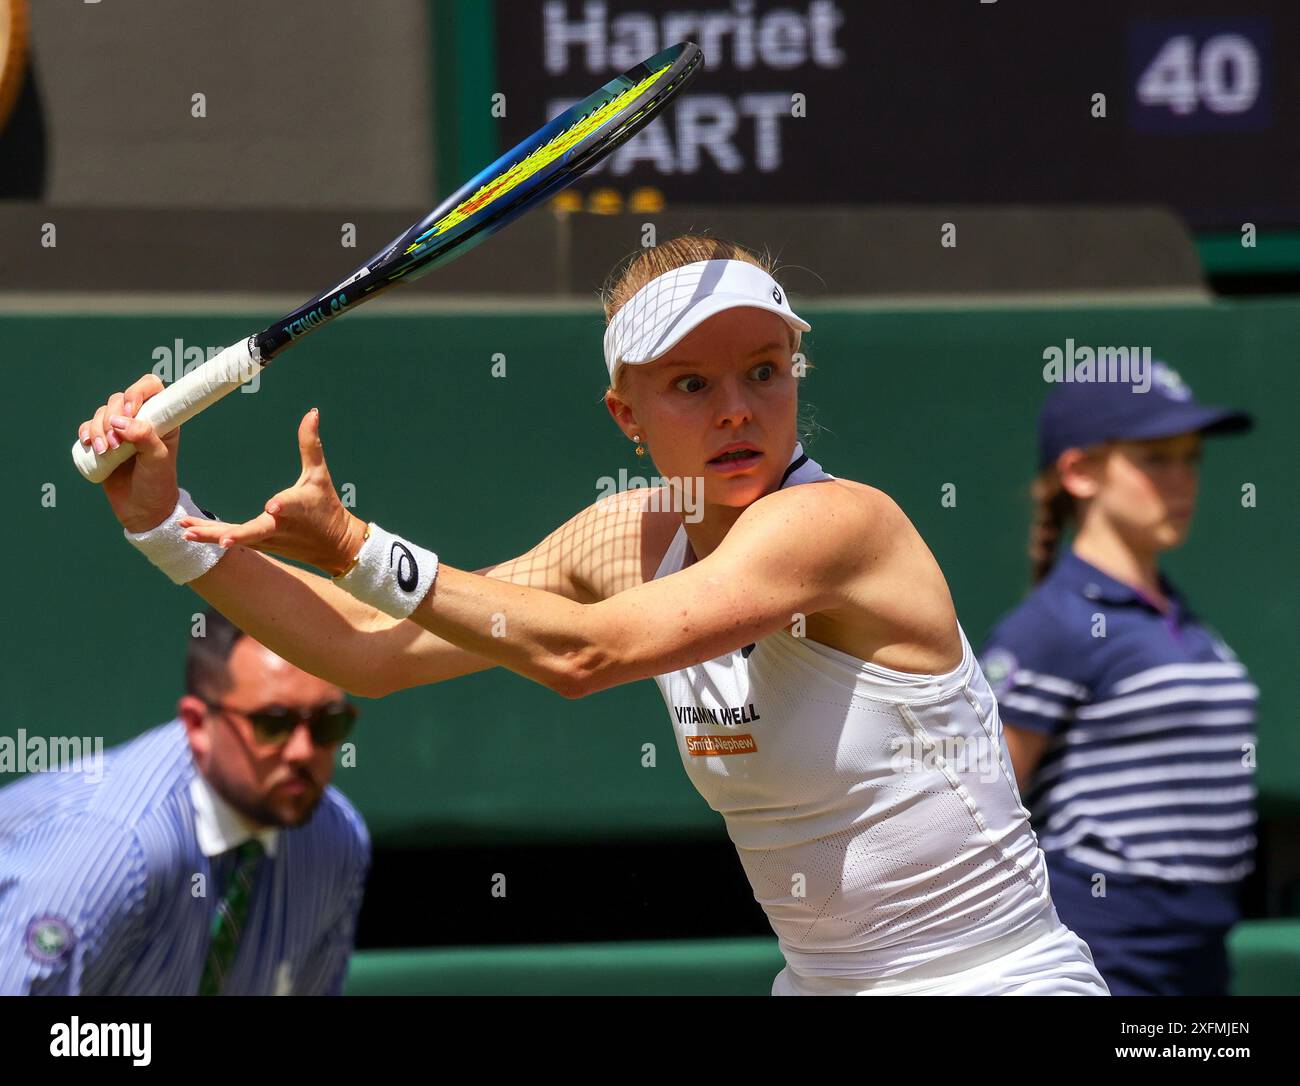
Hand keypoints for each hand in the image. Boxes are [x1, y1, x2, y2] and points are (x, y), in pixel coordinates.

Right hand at [78, 374, 180, 532]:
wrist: (142, 509)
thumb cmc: (157, 483)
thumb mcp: (158, 460)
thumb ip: (145, 437)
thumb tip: (120, 421)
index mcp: (161, 419)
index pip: (150, 387)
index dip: (137, 392)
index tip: (130, 411)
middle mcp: (140, 420)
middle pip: (118, 399)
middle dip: (112, 418)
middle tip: (116, 444)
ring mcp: (120, 430)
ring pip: (101, 413)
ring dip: (98, 428)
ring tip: (104, 451)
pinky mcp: (103, 442)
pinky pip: (88, 427)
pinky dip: (85, 432)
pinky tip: (89, 445)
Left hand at [178, 409, 367, 576]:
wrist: (334, 546)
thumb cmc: (327, 506)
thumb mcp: (319, 474)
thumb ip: (310, 443)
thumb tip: (312, 412)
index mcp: (298, 507)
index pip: (290, 505)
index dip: (282, 505)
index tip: (272, 507)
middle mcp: (281, 526)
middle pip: (256, 531)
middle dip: (238, 534)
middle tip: (222, 538)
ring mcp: (269, 539)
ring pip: (238, 539)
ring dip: (211, 536)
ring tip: (186, 530)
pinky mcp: (260, 544)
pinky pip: (233, 540)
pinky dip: (211, 537)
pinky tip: (188, 531)